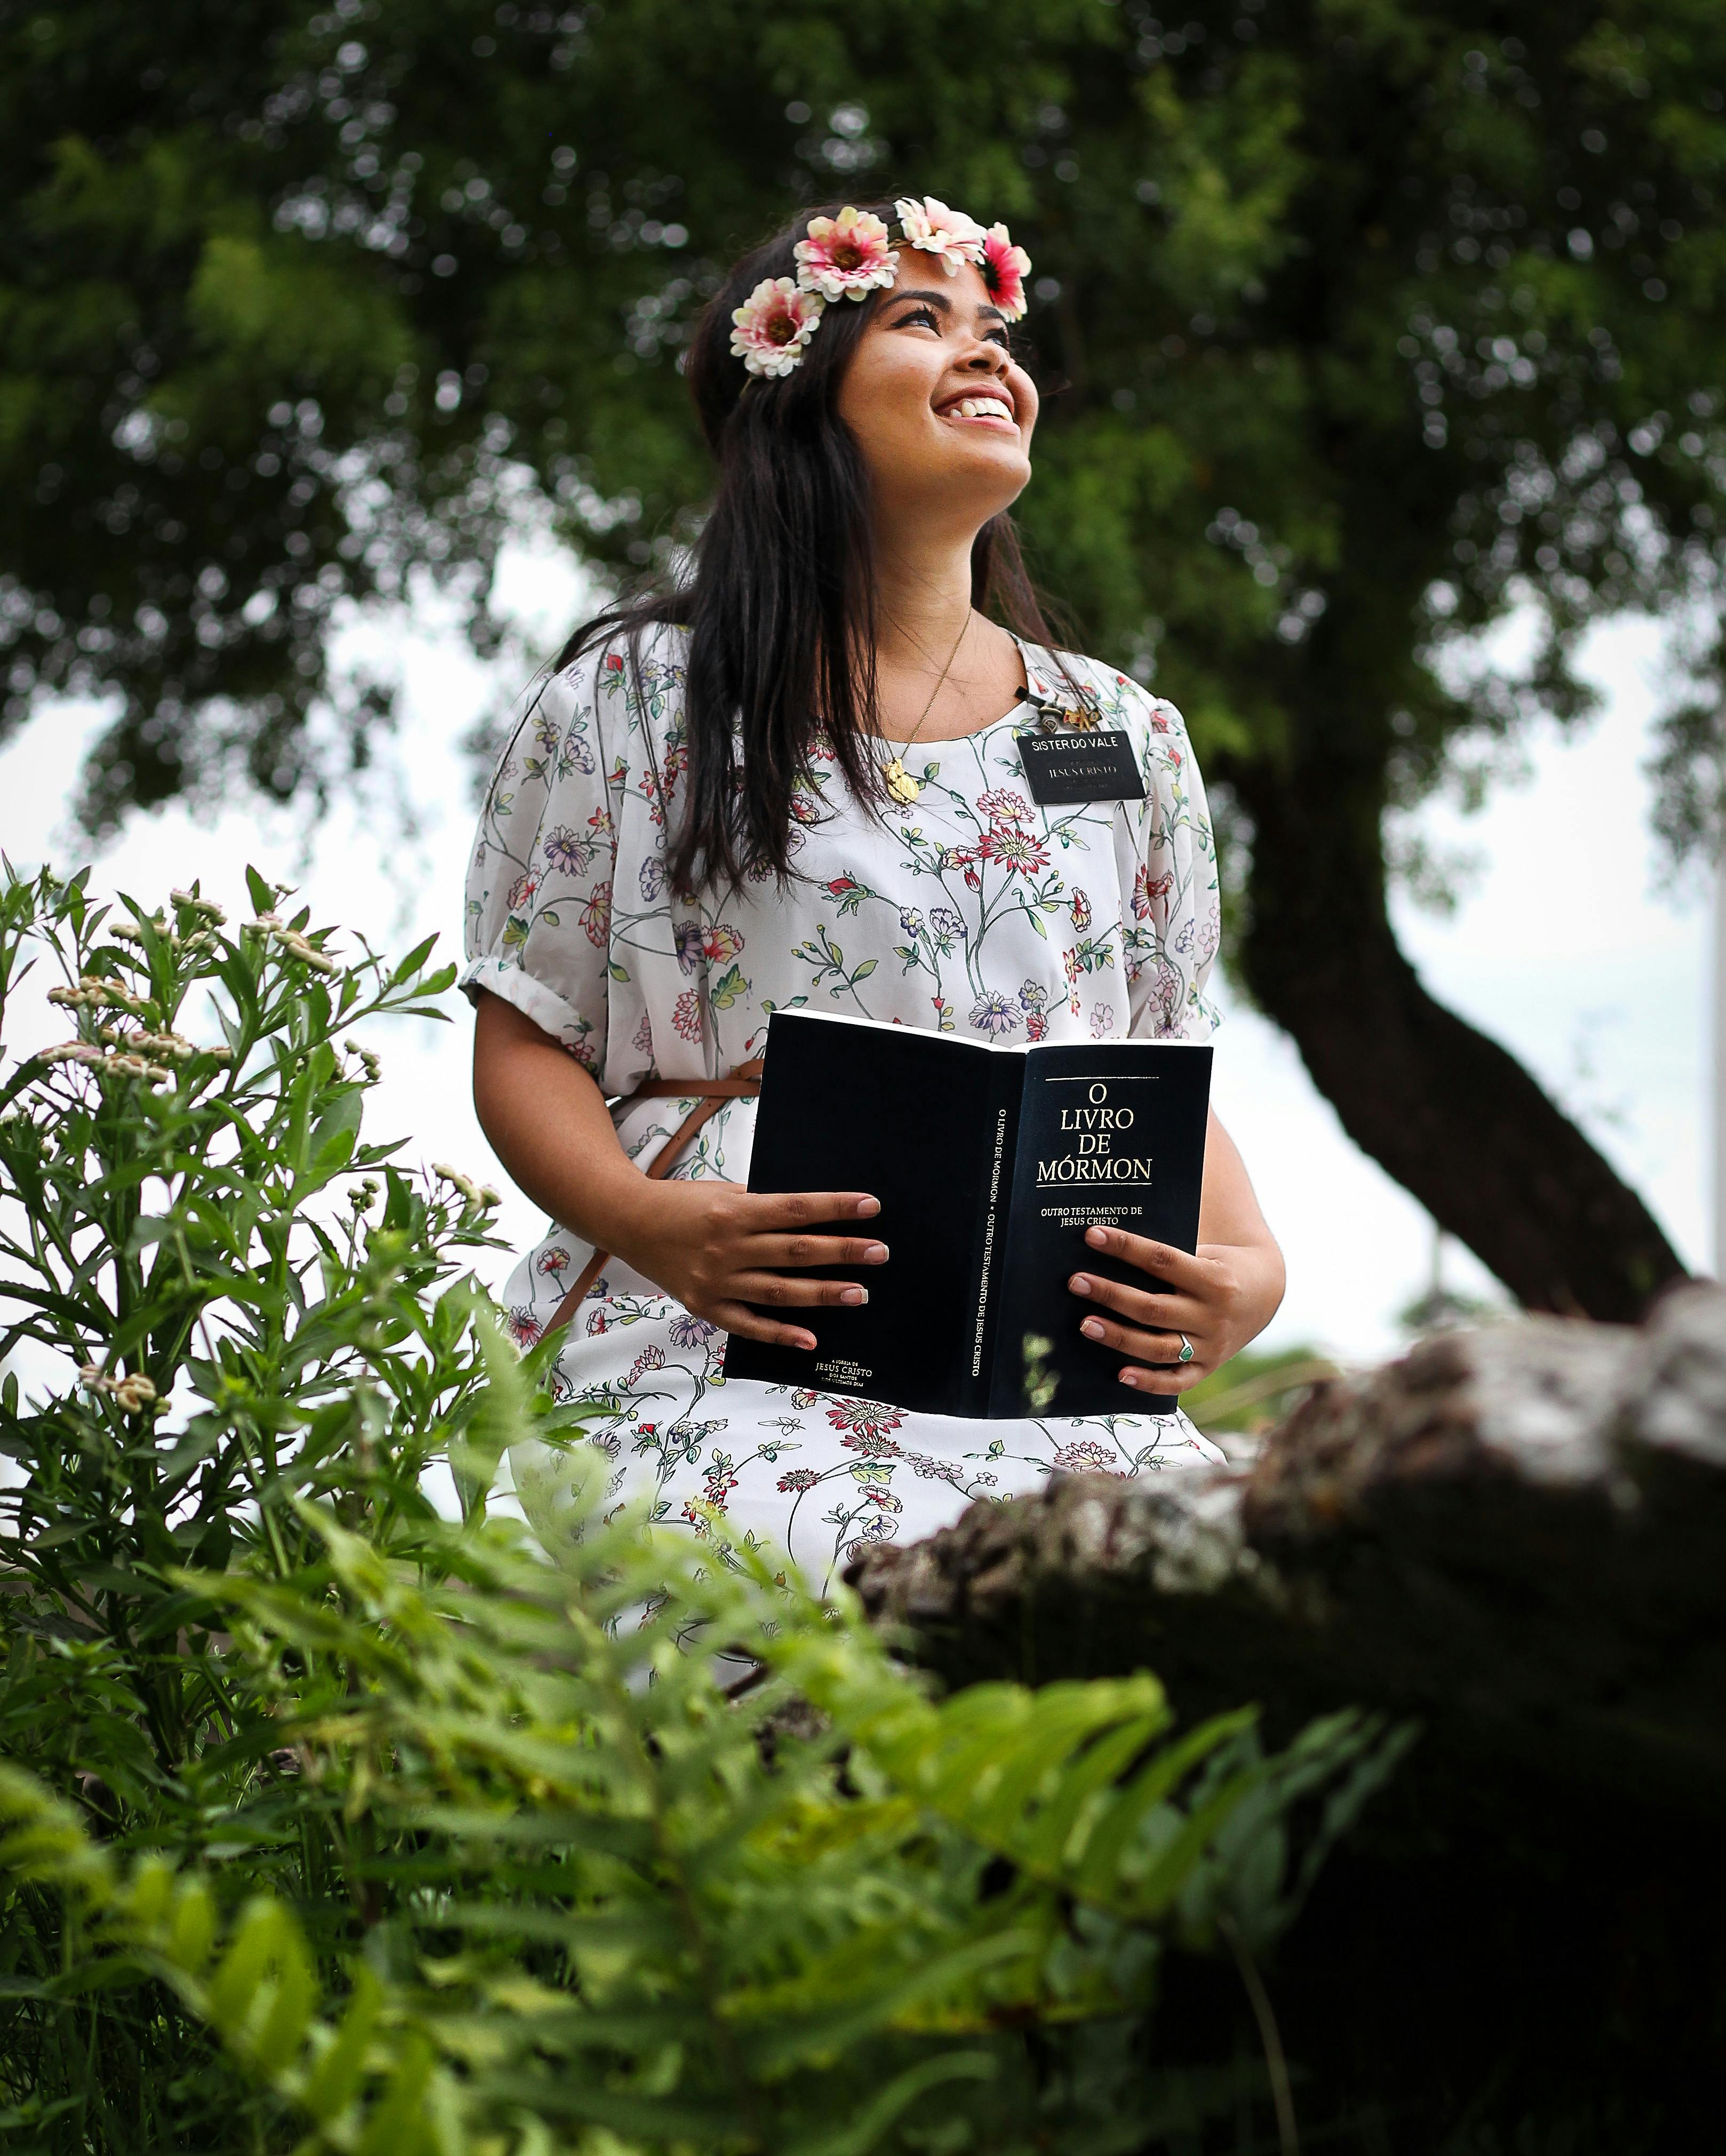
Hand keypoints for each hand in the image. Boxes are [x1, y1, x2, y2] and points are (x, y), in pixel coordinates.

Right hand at [615, 1180, 887, 1349]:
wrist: (630, 1223)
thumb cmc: (684, 1202)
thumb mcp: (725, 1192)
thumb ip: (763, 1206)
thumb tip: (814, 1216)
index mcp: (734, 1211)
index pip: (795, 1209)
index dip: (834, 1208)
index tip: (871, 1207)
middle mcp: (726, 1248)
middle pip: (795, 1252)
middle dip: (841, 1252)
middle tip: (879, 1253)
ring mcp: (716, 1281)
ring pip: (779, 1291)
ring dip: (822, 1294)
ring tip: (860, 1293)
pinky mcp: (706, 1307)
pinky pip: (748, 1324)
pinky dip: (780, 1334)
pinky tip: (811, 1340)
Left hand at [1067, 1224, 1275, 1395]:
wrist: (1264, 1293)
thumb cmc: (1219, 1264)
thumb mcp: (1204, 1252)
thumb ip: (1167, 1258)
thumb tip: (1108, 1248)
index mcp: (1213, 1279)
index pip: (1161, 1260)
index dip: (1125, 1247)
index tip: (1092, 1235)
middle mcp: (1213, 1316)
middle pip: (1152, 1308)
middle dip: (1111, 1294)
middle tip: (1075, 1282)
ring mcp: (1211, 1347)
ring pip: (1158, 1347)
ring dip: (1119, 1337)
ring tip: (1084, 1324)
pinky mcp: (1208, 1369)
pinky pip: (1176, 1381)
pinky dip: (1149, 1382)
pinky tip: (1120, 1375)